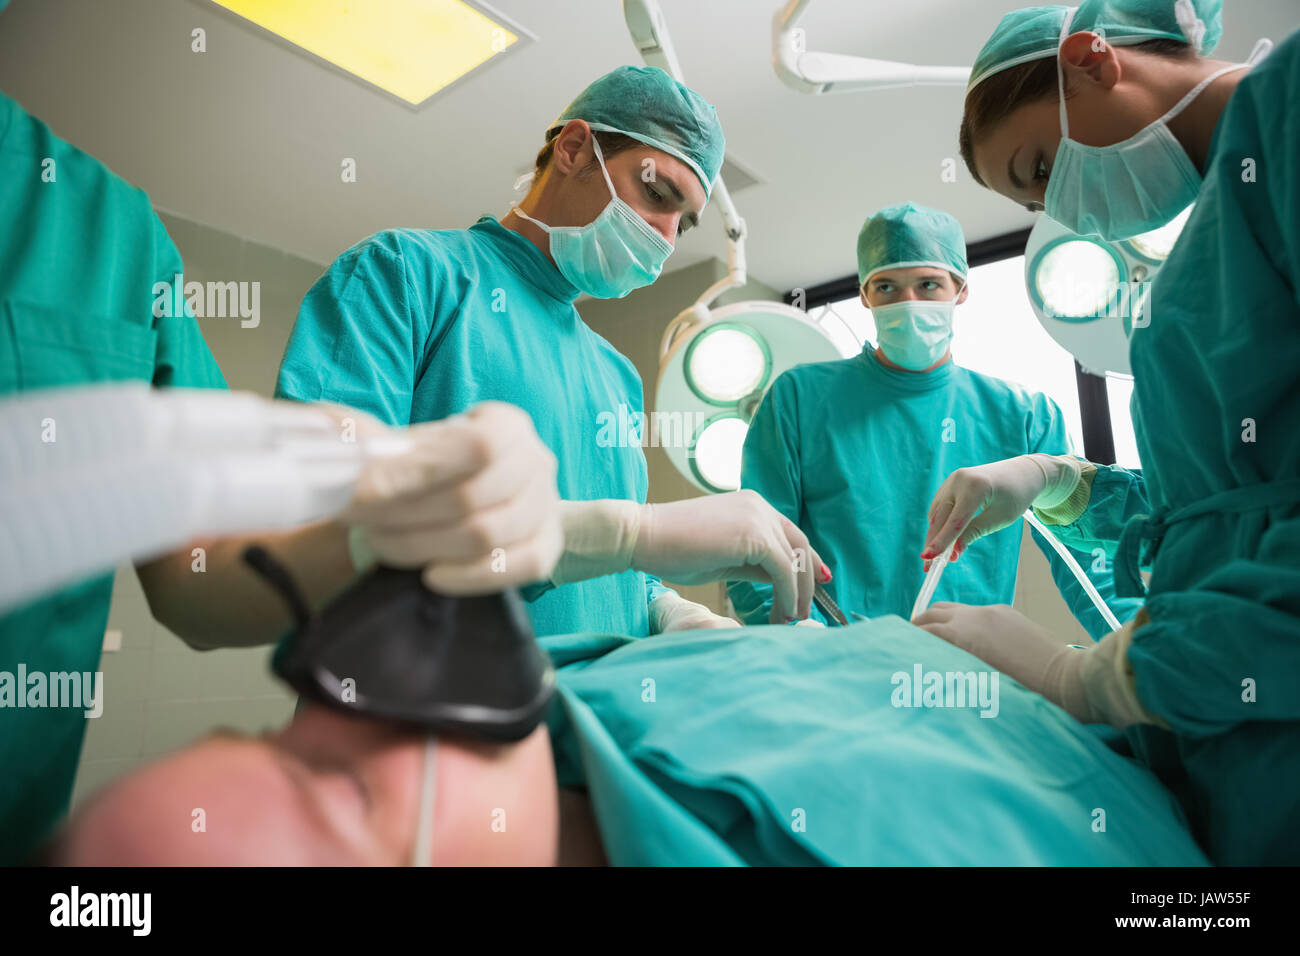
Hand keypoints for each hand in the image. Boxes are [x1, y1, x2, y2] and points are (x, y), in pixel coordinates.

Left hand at [341, 402, 562, 593]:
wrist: (436, 498)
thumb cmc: (411, 468)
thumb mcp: (387, 442)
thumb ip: (365, 441)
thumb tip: (351, 462)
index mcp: (506, 423)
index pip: (478, 446)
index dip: (423, 476)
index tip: (369, 496)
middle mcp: (536, 459)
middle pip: (474, 497)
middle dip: (409, 518)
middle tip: (366, 526)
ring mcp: (547, 504)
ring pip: (489, 536)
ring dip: (426, 547)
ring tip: (386, 546)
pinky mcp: (546, 544)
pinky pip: (524, 567)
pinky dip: (472, 577)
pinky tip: (432, 576)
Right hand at [635, 490, 827, 624]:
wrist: (643, 536)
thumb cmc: (672, 549)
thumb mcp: (723, 556)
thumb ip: (752, 563)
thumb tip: (777, 579)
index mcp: (751, 505)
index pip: (790, 534)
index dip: (807, 561)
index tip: (816, 584)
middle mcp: (759, 506)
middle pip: (800, 546)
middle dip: (808, 581)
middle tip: (806, 610)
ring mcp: (758, 518)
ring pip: (795, 560)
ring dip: (797, 594)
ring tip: (790, 619)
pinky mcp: (755, 536)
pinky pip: (783, 570)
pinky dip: (787, 595)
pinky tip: (781, 613)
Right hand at [912, 603, 1096, 721]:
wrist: (1066, 679)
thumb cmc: (1023, 693)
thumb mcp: (977, 685)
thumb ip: (950, 670)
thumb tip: (933, 667)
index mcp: (962, 635)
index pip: (923, 630)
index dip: (908, 639)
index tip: (900, 649)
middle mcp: (973, 616)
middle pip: (933, 612)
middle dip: (919, 625)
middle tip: (911, 642)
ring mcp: (991, 611)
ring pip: (953, 609)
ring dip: (940, 621)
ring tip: (936, 639)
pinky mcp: (1007, 612)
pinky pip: (974, 612)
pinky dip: (962, 622)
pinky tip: (967, 639)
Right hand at [922, 454, 1080, 568]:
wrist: (1021, 473)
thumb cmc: (1015, 496)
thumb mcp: (999, 519)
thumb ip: (974, 533)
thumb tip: (954, 552)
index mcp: (975, 487)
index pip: (955, 521)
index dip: (941, 542)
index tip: (928, 558)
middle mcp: (958, 480)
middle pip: (940, 517)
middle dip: (933, 542)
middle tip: (928, 565)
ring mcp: (952, 480)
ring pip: (936, 513)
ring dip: (934, 535)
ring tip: (935, 557)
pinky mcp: (950, 484)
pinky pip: (940, 507)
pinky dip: (939, 524)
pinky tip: (941, 540)